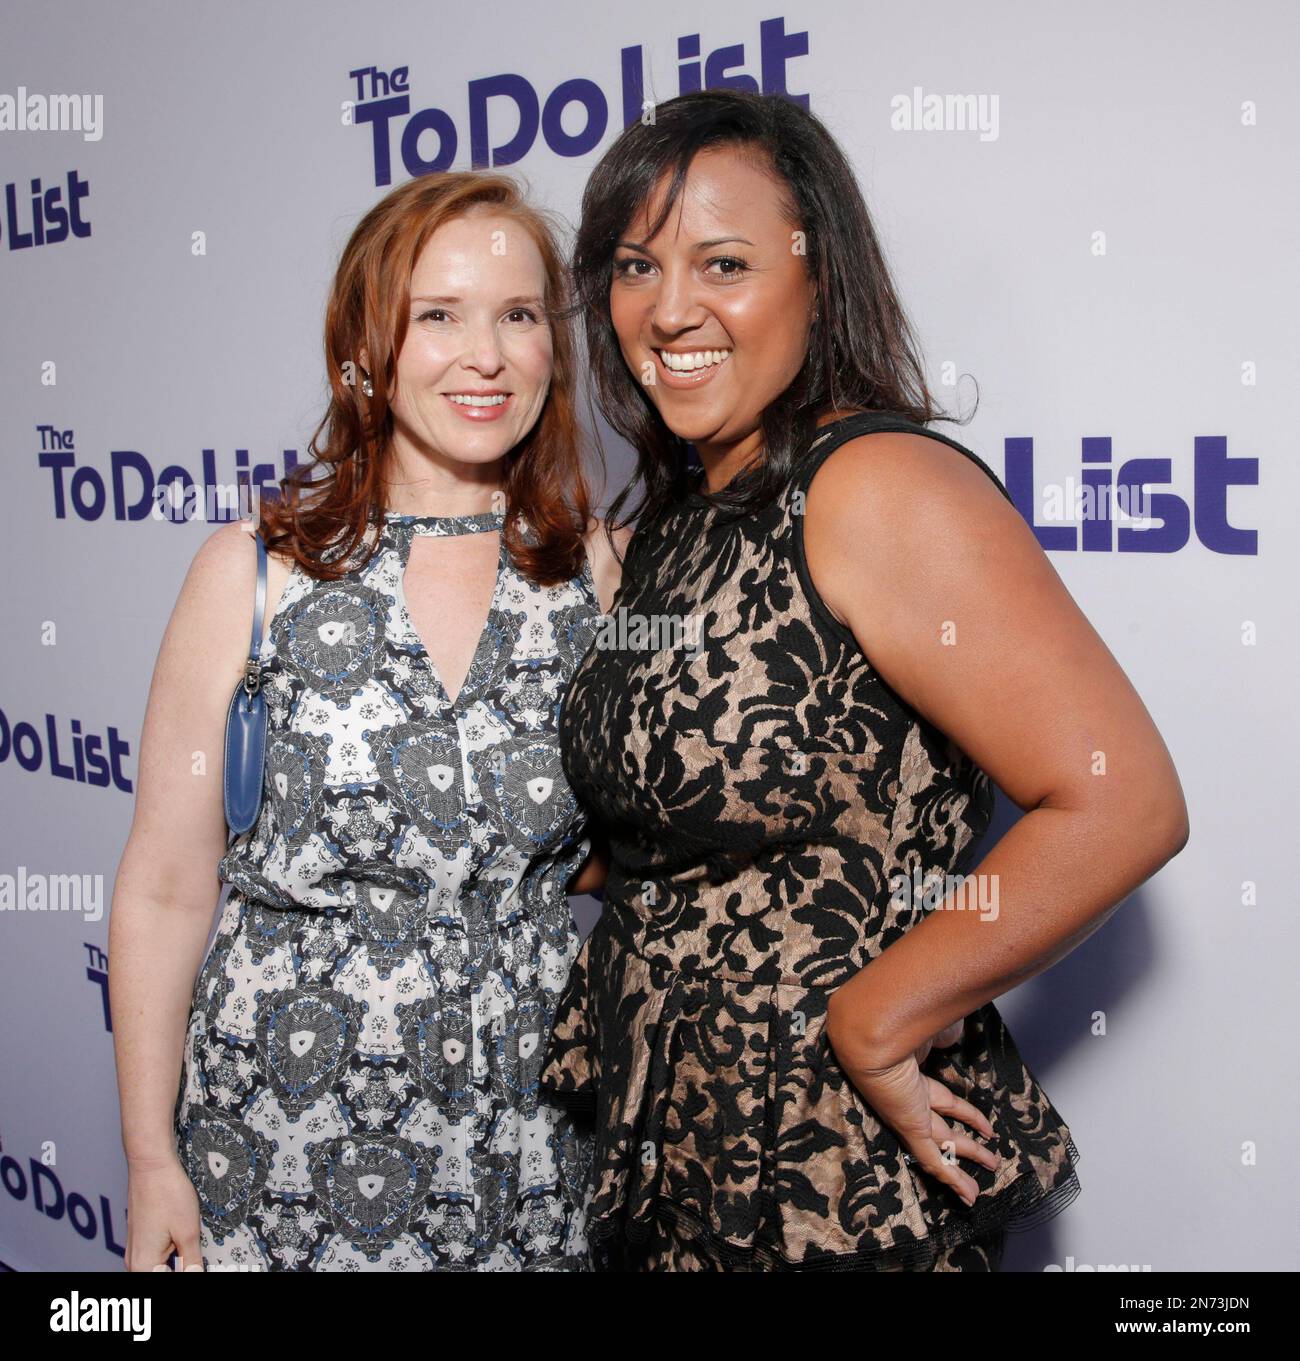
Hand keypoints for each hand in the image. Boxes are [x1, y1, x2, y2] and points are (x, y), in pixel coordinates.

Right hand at [124, 1153, 203, 1270]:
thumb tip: (197, 1274)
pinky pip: (156, 1256)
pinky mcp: (140, 1238)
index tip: (198, 1267)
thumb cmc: (167, 1193)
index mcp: (143, 1266)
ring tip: (191, 1250)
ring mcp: (136, 1249)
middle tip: (196, 1259)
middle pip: (161, 1276)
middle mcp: (134, 1261)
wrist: (152, 1165)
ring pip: (158, 1268)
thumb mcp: (188, 1232)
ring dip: (176, 1263)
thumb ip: (193, 1262)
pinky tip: (183, 1242)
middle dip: (181, 1269)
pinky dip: (171, 1254)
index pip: (166, 1282)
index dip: (188, 1273)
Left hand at [826, 1013, 998, 1207]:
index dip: (964, 1113)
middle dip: (967, 1141)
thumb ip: (945, 1033)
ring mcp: (908, 1114)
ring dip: (969, 1158)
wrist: (874, 1030)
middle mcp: (909, 1098)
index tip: (982, 1123)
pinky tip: (968, 1194)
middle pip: (943, 1126)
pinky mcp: (908, 1127)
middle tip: (988, 1154)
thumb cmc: (899, 1021)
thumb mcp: (933, 1026)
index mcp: (914, 1076)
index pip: (942, 1100)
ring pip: (944, 1144)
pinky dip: (953, 1178)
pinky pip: (934, 1159)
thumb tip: (952, 1033)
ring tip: (992, 1169)